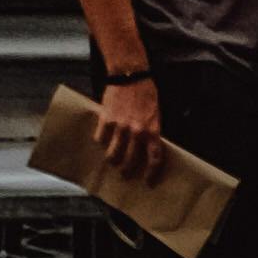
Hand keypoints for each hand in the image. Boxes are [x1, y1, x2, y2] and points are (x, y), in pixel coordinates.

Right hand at [94, 69, 168, 186]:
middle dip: (127, 171)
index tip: (148, 182)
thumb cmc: (146, 92)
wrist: (130, 75)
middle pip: (131, 160)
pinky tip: (102, 140)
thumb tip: (147, 147)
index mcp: (152, 131)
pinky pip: (101, 137)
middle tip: (125, 174)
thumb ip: (152, 131)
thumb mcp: (156, 114)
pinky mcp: (106, 119)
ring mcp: (120, 126)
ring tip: (112, 161)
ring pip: (113, 153)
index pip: (154, 159)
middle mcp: (137, 132)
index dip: (151, 173)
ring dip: (112, 160)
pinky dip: (101, 141)